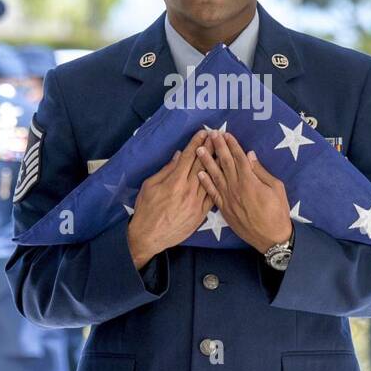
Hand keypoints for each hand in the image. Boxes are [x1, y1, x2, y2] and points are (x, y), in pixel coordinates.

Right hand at [126, 128, 213, 269]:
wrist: (150, 237)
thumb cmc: (146, 210)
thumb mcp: (149, 186)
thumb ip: (166, 170)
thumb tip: (178, 156)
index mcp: (174, 181)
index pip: (188, 157)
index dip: (197, 143)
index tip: (203, 133)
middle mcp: (188, 190)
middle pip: (202, 164)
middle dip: (210, 148)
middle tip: (218, 135)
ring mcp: (196, 202)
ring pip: (211, 179)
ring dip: (217, 163)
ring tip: (224, 151)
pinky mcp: (201, 214)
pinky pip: (212, 196)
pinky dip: (218, 184)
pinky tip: (224, 175)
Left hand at [195, 131, 291, 252]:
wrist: (271, 237)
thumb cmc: (278, 211)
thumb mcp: (276, 188)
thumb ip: (261, 171)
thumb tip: (250, 155)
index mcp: (250, 180)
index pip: (238, 157)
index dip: (231, 145)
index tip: (225, 134)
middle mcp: (236, 187)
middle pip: (224, 163)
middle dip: (217, 147)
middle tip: (211, 134)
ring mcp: (228, 198)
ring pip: (215, 176)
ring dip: (207, 161)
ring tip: (199, 149)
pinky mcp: (224, 209)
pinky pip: (212, 193)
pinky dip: (206, 183)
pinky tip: (199, 173)